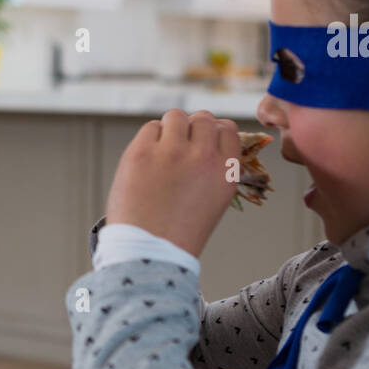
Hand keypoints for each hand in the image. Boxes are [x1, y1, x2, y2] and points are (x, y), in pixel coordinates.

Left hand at [105, 109, 242, 257]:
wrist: (148, 251)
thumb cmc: (179, 231)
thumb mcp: (214, 200)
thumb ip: (215, 168)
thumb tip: (206, 141)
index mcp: (225, 171)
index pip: (227, 129)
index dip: (214, 131)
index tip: (203, 139)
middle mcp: (202, 157)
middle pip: (203, 119)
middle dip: (193, 128)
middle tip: (180, 145)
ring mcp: (171, 152)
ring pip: (176, 116)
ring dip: (171, 128)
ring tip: (163, 149)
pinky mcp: (141, 152)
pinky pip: (150, 127)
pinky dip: (149, 138)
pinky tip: (147, 158)